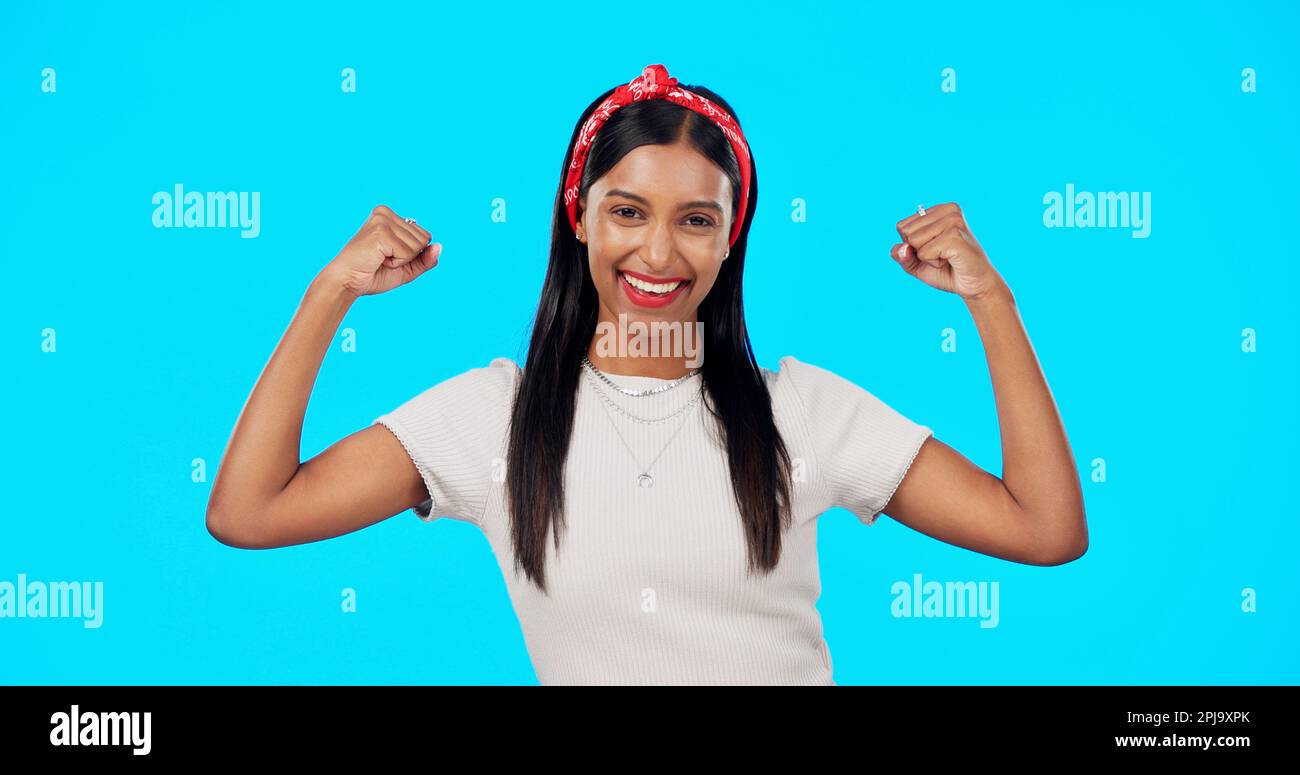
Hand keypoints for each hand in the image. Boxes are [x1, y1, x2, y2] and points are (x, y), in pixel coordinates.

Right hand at [322, 205, 441, 296]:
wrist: (347, 282)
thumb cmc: (372, 275)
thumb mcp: (406, 268)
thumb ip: (425, 259)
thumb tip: (440, 247)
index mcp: (389, 215)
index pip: (424, 235)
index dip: (412, 254)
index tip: (388, 256)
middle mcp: (385, 213)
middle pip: (424, 239)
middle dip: (408, 257)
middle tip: (383, 259)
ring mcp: (383, 220)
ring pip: (417, 246)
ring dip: (401, 260)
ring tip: (380, 258)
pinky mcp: (381, 231)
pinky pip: (408, 252)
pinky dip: (397, 262)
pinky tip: (379, 259)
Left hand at [892, 203, 1006, 300]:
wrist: (975, 286)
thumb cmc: (947, 271)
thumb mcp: (917, 264)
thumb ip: (901, 255)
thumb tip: (901, 248)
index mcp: (939, 210)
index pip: (902, 226)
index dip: (911, 246)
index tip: (933, 250)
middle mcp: (948, 210)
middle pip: (906, 232)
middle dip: (918, 251)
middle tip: (941, 255)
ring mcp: (953, 221)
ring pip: (914, 241)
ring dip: (927, 257)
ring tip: (946, 257)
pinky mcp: (955, 235)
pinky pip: (924, 252)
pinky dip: (934, 263)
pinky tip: (951, 260)